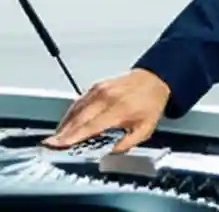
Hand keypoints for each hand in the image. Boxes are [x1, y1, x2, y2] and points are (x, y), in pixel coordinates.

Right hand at [42, 68, 170, 152]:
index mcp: (120, 109)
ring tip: (57, 138)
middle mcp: (107, 98)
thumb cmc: (150, 103)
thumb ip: (127, 143)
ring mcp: (100, 90)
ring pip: (76, 109)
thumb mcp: (146, 129)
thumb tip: (109, 152)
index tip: (59, 145)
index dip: (73, 136)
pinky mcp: (96, 86)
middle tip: (50, 145)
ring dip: (64, 124)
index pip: (91, 125)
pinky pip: (79, 102)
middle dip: (63, 133)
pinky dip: (70, 114)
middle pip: (79, 118)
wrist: (155, 79)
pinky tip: (66, 124)